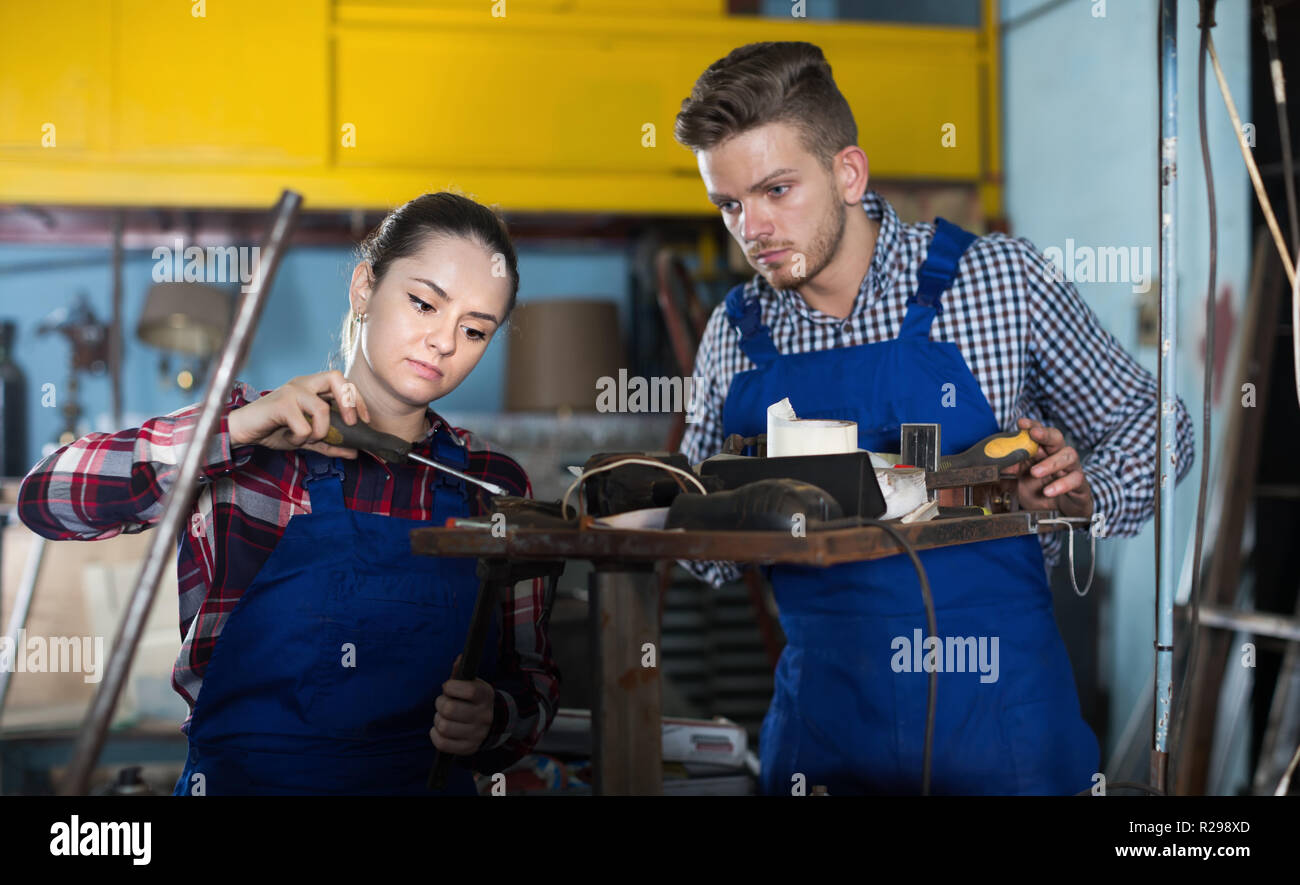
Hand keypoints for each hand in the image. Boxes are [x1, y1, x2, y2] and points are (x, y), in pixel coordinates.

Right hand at [226, 370, 370, 458]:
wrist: (243, 430)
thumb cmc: (274, 429)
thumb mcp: (307, 438)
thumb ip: (330, 443)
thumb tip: (355, 452)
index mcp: (311, 387)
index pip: (342, 382)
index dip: (357, 399)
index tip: (364, 420)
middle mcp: (303, 384)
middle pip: (336, 377)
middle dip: (350, 402)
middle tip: (351, 423)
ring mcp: (291, 392)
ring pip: (322, 408)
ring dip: (320, 431)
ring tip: (306, 439)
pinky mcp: (280, 404)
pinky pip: (303, 426)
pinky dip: (300, 439)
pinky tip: (290, 438)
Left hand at [429, 654, 494, 754]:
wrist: (491, 723)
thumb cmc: (474, 700)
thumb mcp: (473, 684)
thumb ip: (462, 672)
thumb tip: (460, 658)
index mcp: (485, 696)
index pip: (468, 691)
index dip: (451, 687)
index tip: (448, 687)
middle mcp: (484, 716)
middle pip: (449, 710)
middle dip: (440, 703)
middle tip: (444, 702)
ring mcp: (477, 734)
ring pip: (444, 727)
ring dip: (438, 720)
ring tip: (443, 716)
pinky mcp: (468, 748)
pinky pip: (442, 743)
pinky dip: (435, 734)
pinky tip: (440, 729)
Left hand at [1000, 417, 1093, 518]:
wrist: (1061, 512)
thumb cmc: (1042, 490)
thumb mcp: (1020, 481)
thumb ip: (1010, 471)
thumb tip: (994, 463)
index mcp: (1042, 452)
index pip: (1039, 433)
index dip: (1032, 426)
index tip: (1021, 423)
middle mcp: (1058, 456)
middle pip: (1056, 438)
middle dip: (1045, 434)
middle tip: (1034, 434)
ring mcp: (1071, 469)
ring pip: (1069, 456)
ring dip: (1051, 462)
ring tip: (1035, 472)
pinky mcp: (1080, 485)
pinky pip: (1075, 480)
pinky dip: (1062, 485)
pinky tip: (1048, 491)